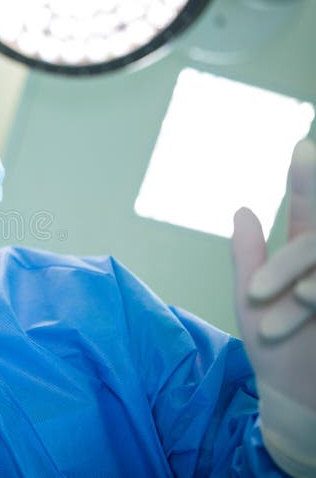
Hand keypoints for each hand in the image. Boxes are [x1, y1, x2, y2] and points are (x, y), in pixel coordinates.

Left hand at [232, 138, 315, 475]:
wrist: (295, 403)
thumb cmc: (272, 348)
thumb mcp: (251, 300)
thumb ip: (248, 256)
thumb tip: (240, 208)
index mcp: (309, 259)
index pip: (312, 211)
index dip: (308, 182)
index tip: (302, 146)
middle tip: (305, 176)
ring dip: (312, 263)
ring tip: (304, 294)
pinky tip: (311, 295)